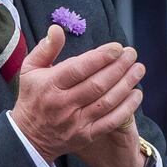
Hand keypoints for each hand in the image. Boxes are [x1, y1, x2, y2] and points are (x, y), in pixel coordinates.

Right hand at [10, 25, 145, 166]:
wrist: (28, 138)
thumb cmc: (32, 97)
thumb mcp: (30, 69)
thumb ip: (46, 48)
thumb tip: (57, 28)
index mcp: (49, 85)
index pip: (78, 69)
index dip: (100, 57)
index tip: (117, 47)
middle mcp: (63, 104)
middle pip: (97, 84)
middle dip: (118, 67)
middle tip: (132, 53)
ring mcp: (75, 122)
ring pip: (107, 102)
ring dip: (126, 84)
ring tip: (138, 69)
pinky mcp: (85, 135)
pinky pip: (111, 122)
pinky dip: (127, 108)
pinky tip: (136, 94)